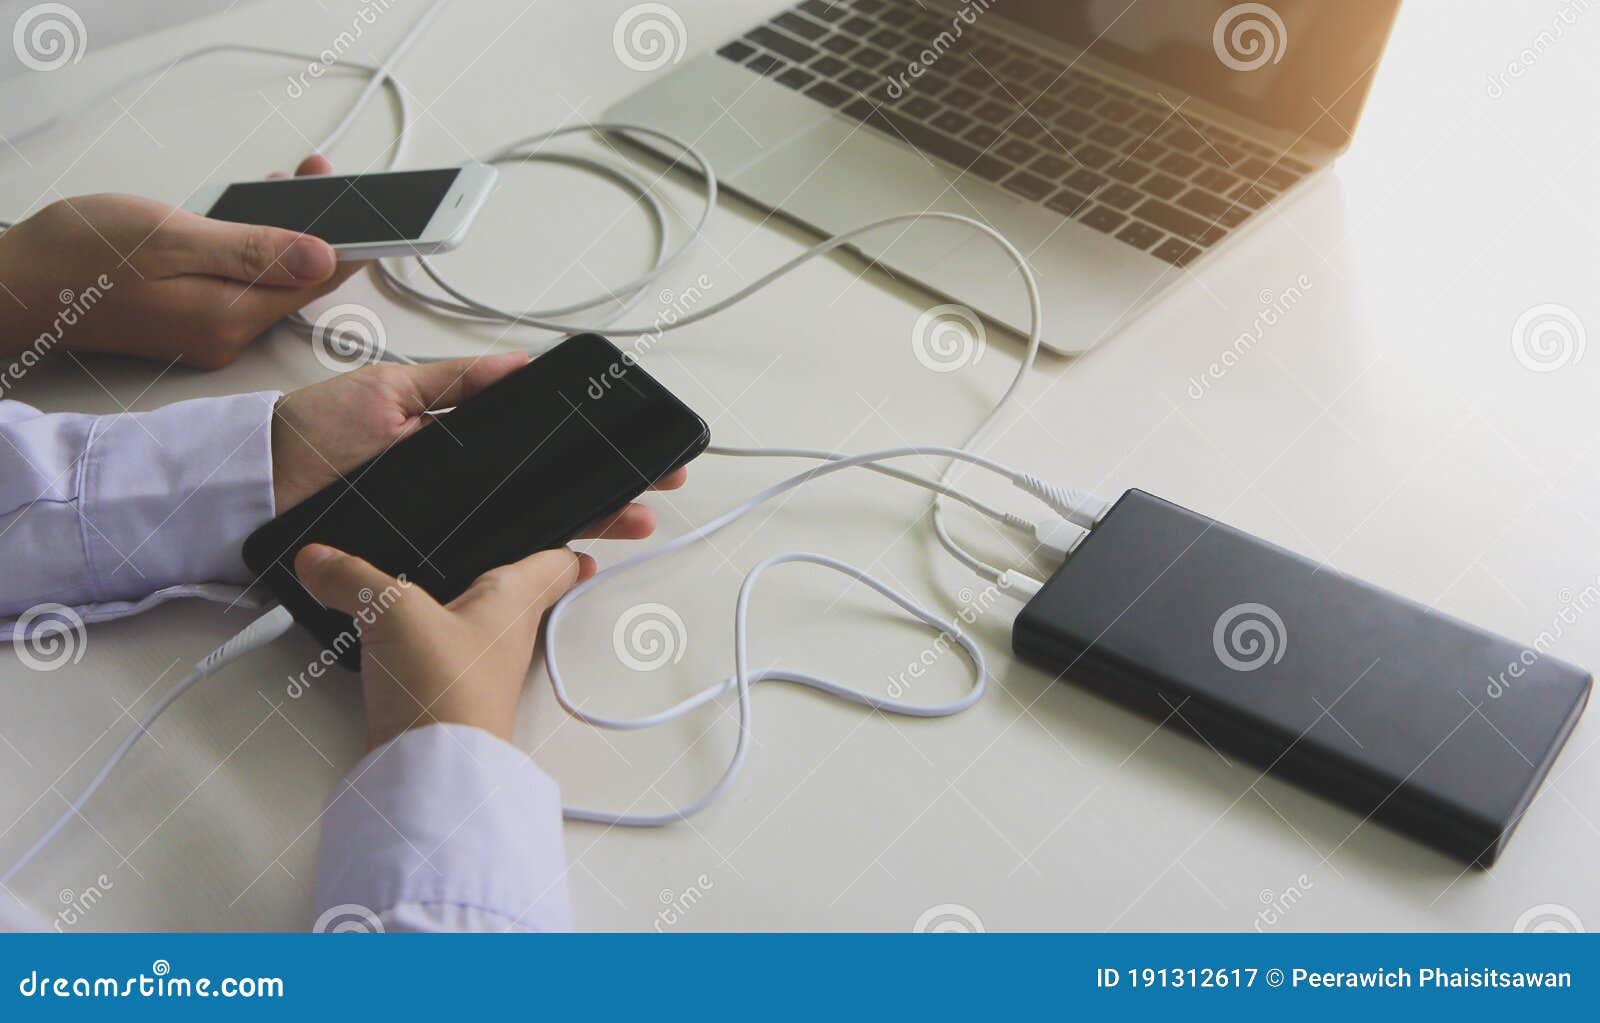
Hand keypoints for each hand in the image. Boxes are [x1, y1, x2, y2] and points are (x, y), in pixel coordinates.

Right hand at [0, 155, 361, 368]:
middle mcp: (227, 335)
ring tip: (292, 182)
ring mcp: (209, 332)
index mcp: (229, 319)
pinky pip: (243, 282)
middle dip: (323, 227)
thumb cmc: (77, 256)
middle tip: (326, 176)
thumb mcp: (170, 238)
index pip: (318, 282)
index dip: (355, 243)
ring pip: (272, 277)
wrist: (16, 285)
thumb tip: (322, 257)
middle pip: (300, 279)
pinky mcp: (193, 321)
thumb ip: (251, 250)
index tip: (384, 212)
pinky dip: (255, 246)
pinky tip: (252, 214)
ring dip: (287, 231)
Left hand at [269, 354, 687, 529]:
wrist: (257, 483)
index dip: (586, 449)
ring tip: (632, 523)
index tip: (633, 447)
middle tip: (654, 491)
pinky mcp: (428, 558)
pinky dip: (533, 568)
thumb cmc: (313, 431)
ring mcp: (450, 524)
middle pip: (550, 492)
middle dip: (607, 491)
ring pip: (532, 530)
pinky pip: (489, 564)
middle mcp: (462, 487)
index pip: (538, 447)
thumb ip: (454, 381)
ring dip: (587, 527)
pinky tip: (574, 562)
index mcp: (457, 443)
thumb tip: (517, 366)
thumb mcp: (387, 388)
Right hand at [294, 542, 594, 750]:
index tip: (579, 538)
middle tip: (506, 556)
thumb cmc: (447, 691)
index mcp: (513, 602)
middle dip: (511, 577)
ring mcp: (477, 671)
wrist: (433, 774)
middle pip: (519, 598)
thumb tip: (320, 560)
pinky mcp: (446, 698)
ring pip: (477, 629)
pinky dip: (423, 645)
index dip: (570, 549)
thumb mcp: (395, 613)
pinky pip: (439, 659)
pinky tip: (396, 642)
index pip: (558, 567)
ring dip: (461, 611)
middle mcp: (504, 637)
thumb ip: (355, 579)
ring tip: (437, 589)